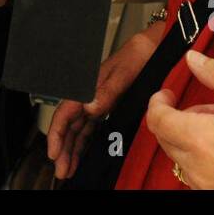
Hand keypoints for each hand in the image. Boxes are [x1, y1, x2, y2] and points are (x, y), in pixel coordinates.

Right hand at [48, 27, 159, 179]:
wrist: (158, 44)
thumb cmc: (142, 52)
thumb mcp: (126, 70)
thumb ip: (108, 90)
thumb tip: (89, 107)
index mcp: (91, 84)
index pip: (66, 112)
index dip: (58, 134)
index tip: (55, 153)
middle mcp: (92, 93)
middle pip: (71, 125)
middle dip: (64, 148)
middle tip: (63, 169)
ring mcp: (100, 99)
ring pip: (80, 128)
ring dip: (74, 148)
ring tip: (70, 166)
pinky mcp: (110, 103)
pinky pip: (92, 126)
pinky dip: (86, 141)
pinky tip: (83, 151)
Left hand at [146, 49, 213, 188]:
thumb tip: (193, 59)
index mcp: (202, 139)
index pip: (157, 119)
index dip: (158, 101)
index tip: (169, 92)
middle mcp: (197, 166)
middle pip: (165, 136)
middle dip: (181, 116)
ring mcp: (205, 184)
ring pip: (179, 153)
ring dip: (193, 135)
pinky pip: (194, 170)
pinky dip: (202, 154)